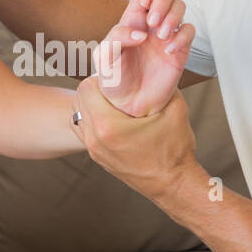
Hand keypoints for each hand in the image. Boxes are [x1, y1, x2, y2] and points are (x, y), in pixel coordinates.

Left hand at [71, 73, 201, 204]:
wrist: (173, 184)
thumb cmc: (174, 152)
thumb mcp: (174, 109)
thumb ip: (162, 85)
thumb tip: (154, 67)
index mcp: (108, 126)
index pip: (86, 87)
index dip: (101, 77)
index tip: (116, 78)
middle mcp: (95, 139)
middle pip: (79, 99)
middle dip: (95, 89)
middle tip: (115, 87)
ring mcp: (94, 150)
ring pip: (77, 114)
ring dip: (90, 104)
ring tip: (111, 101)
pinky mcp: (97, 157)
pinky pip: (83, 130)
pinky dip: (91, 119)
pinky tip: (110, 116)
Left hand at [92, 0, 194, 117]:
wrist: (129, 104)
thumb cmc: (114, 79)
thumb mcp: (105, 57)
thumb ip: (116, 38)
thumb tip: (141, 33)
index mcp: (132, 17)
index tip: (143, 3)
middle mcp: (151, 22)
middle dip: (162, 1)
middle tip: (152, 23)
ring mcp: (166, 34)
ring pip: (180, 6)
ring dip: (173, 16)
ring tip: (161, 37)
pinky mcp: (179, 49)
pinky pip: (189, 31)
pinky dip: (182, 37)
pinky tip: (169, 51)